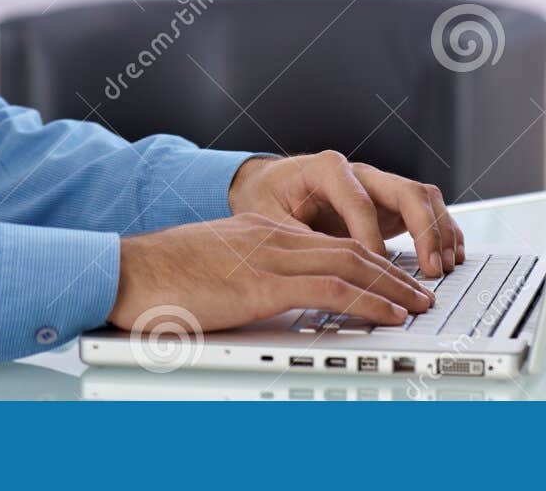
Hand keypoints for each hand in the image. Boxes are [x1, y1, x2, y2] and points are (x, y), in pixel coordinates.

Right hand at [108, 212, 434, 332]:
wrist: (126, 271)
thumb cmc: (157, 277)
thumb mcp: (210, 269)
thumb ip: (241, 276)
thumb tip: (257, 300)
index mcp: (258, 231)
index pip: (327, 242)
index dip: (366, 261)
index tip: (390, 280)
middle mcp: (270, 236)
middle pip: (349, 248)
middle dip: (390, 272)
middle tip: (420, 292)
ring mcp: (268, 256)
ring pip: (350, 264)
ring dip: (392, 286)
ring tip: (418, 304)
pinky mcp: (262, 283)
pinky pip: (331, 290)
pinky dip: (369, 301)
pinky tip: (389, 314)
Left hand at [227, 151, 464, 277]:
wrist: (269, 186)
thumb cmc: (268, 198)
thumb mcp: (268, 218)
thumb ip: (296, 237)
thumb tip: (323, 265)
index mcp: (327, 169)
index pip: (359, 202)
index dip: (370, 237)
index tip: (375, 268)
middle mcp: (359, 173)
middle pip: (406, 190)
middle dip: (425, 231)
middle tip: (431, 269)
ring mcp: (379, 187)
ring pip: (424, 198)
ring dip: (440, 232)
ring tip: (445, 268)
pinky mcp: (389, 204)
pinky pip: (426, 211)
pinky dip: (442, 233)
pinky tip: (449, 258)